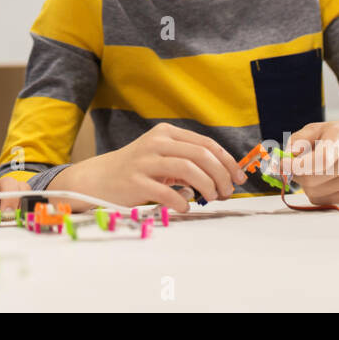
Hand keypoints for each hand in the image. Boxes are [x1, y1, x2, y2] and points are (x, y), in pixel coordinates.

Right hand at [48, 122, 247, 212]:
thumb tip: (225, 176)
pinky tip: (185, 207)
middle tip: (226, 192)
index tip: (239, 177)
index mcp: (166, 132)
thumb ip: (188, 161)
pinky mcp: (135, 181)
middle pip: (201, 155)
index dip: (227, 161)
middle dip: (221, 175)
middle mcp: (156, 142)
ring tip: (211, 198)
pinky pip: (166, 191)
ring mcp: (145, 160)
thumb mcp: (162, 156)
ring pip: (188, 169)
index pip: (206, 143)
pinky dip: (181, 201)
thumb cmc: (137, 169)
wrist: (99, 178)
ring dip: (207, 186)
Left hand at [282, 121, 338, 205]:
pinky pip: (319, 199)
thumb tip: (287, 156)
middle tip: (296, 163)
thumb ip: (298, 140)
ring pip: (312, 192)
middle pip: (311, 179)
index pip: (321, 159)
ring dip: (305, 182)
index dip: (297, 165)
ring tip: (317, 168)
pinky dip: (314, 190)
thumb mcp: (319, 128)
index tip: (282, 163)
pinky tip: (324, 178)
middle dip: (296, 173)